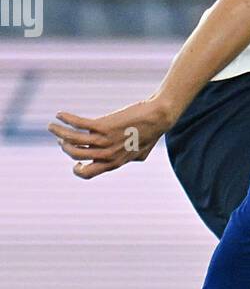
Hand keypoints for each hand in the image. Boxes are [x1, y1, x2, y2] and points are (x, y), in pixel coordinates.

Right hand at [48, 95, 175, 178]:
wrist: (159, 117)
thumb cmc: (152, 133)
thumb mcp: (142, 151)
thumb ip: (133, 158)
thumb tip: (134, 159)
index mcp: (114, 162)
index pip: (88, 173)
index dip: (78, 169)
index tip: (75, 162)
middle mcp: (108, 154)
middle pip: (75, 155)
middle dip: (65, 148)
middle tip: (62, 139)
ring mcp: (105, 141)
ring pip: (72, 140)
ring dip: (58, 133)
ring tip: (52, 126)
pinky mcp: (104, 126)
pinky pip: (78, 124)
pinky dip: (66, 119)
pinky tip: (60, 114)